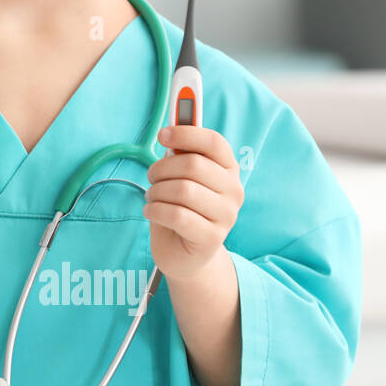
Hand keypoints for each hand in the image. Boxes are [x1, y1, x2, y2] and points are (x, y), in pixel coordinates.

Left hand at [143, 124, 244, 282]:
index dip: (186, 133)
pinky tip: (151, 212)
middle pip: (193, 165)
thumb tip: (170, 131)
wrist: (185, 254)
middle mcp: (234, 191)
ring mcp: (226, 216)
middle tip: (152, 179)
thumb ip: (179, 154)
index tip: (162, 135)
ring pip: (182, 190)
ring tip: (153, 198)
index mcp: (228, 170)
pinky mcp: (212, 238)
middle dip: (161, 169)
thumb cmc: (180, 207)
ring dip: (156, 192)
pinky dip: (155, 210)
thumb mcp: (179, 177)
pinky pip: (176, 215)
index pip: (214, 142)